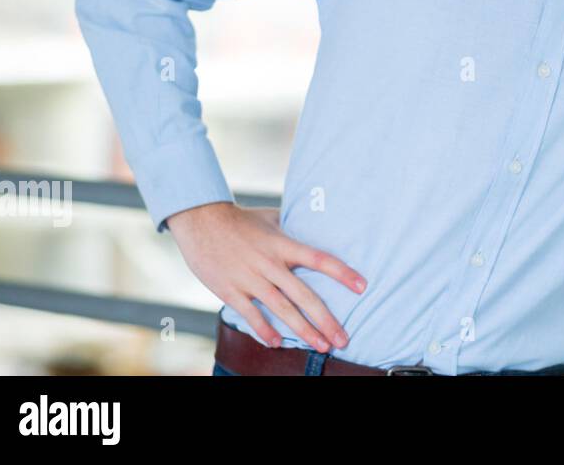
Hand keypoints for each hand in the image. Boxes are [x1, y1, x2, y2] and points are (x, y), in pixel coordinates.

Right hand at [166, 202, 366, 350]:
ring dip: (303, 331)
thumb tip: (315, 224)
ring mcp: (250, 279)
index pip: (320, 260)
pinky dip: (265, 330)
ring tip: (321, 346)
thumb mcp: (272, 218)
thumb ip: (293, 227)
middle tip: (343, 339)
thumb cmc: (240, 219)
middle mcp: (270, 264)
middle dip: (326, 320)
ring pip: (283, 310)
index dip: (343, 273)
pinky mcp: (230, 290)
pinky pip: (251, 315)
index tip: (362, 287)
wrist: (201, 220)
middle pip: (305, 296)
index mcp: (284, 245)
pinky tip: (278, 344)